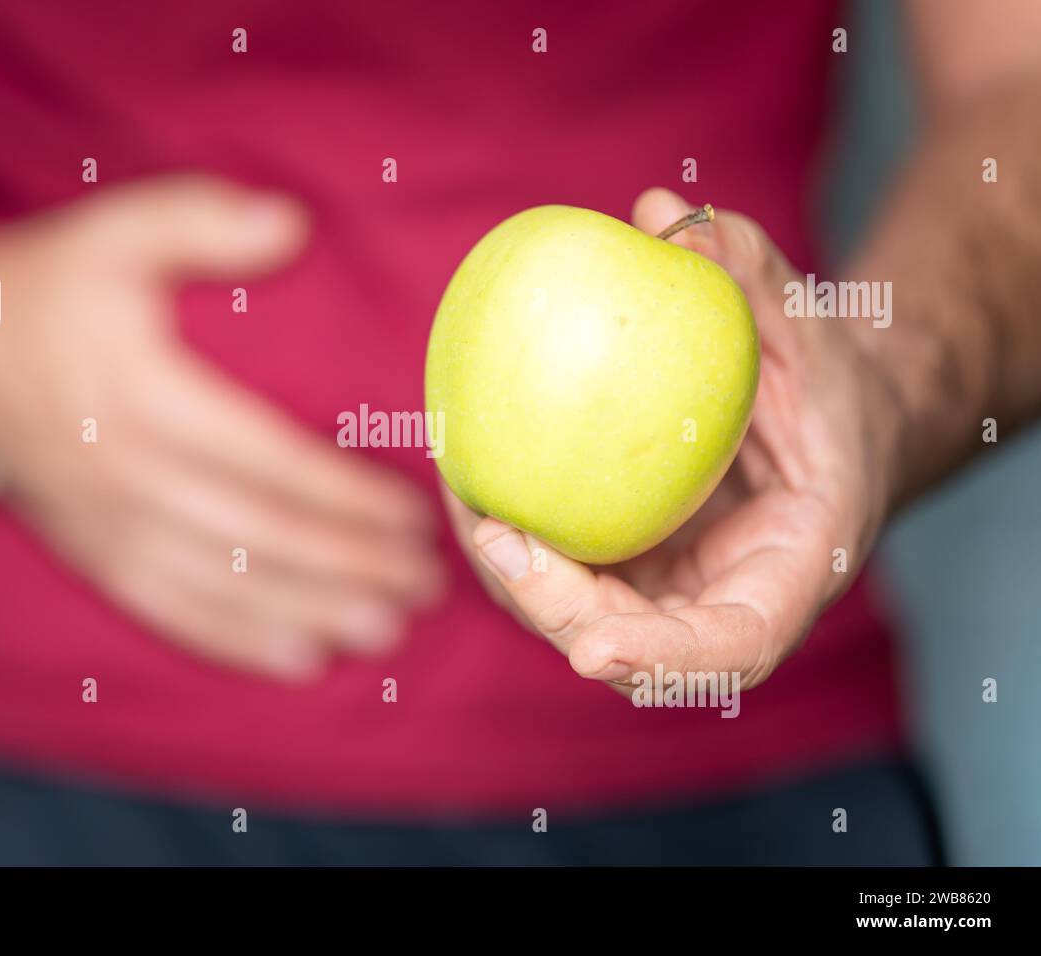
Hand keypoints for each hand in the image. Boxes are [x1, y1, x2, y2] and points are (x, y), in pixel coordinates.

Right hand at [0, 176, 442, 680]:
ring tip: (389, 629)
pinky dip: (239, 640)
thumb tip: (295, 224)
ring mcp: (105, 525)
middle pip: (261, 537)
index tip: (415, 516)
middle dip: (353, 567)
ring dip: (314, 612)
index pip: (272, 464)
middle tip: (428, 584)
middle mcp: (128, 476)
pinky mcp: (90, 551)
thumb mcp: (117, 228)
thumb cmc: (48, 281)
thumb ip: (202, 221)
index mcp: (145, 398)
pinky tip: (301, 656)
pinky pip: (171, 611)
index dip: (350, 497)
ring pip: (225, 587)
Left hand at [446, 188, 898, 692]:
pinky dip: (519, 540)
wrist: (830, 423)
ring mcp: (671, 596)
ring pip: (582, 618)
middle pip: (631, 649)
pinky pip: (569, 568)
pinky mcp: (633, 572)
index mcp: (787, 574)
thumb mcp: (807, 321)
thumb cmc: (827, 378)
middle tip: (495, 532)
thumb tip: (661, 209)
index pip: (730, 647)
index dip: (660, 659)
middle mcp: (721, 604)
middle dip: (555, 610)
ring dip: (516, 579)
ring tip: (465, 497)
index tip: (592, 650)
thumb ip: (750, 271)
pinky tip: (470, 472)